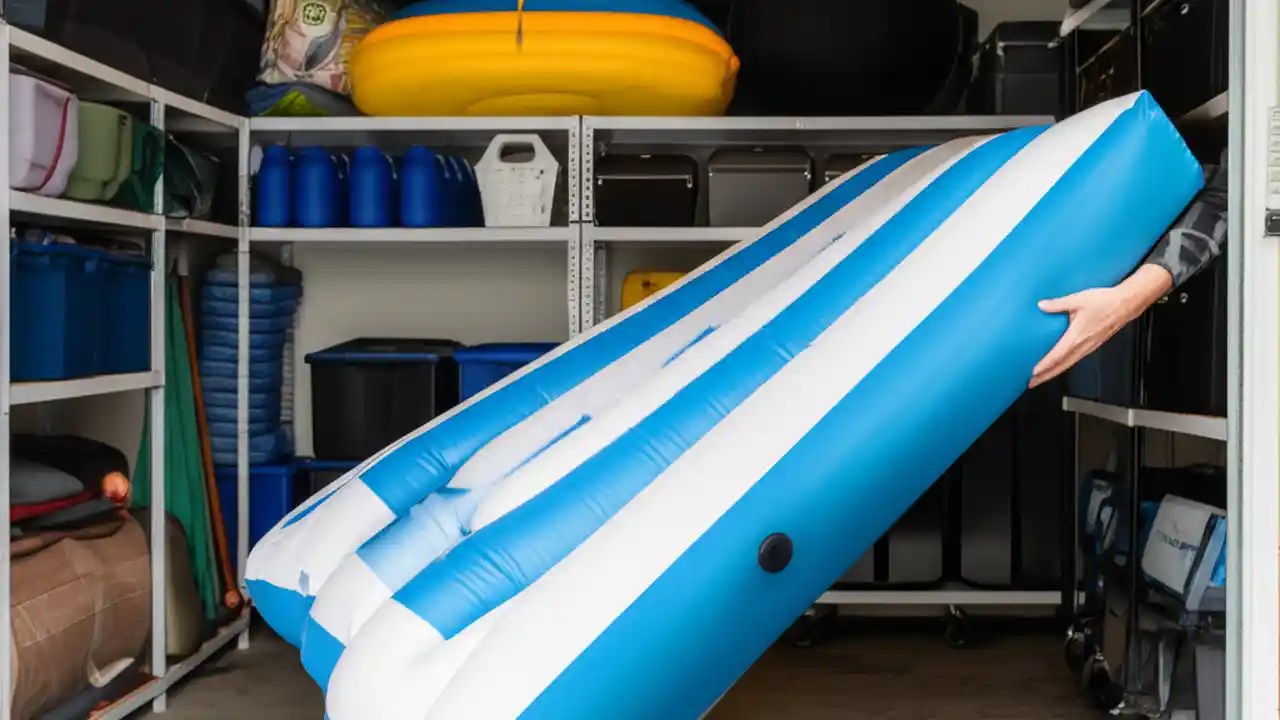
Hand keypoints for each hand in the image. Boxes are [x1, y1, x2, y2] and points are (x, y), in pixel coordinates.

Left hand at [1030, 264, 1173, 388]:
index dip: (1042, 367)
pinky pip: (1075, 359)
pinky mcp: (1092, 345)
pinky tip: (1059, 365)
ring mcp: (1088, 347)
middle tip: (1030, 383)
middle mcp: (1083, 346)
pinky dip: (1063, 366)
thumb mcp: (1077, 300)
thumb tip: (1041, 305)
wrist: (1126, 303)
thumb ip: (1058, 304)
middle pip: (1060, 367)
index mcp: (1076, 337)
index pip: (1055, 357)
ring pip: (1067, 365)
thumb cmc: (1106, 302)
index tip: (1030, 373)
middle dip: (1044, 376)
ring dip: (1053, 373)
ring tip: (1040, 377)